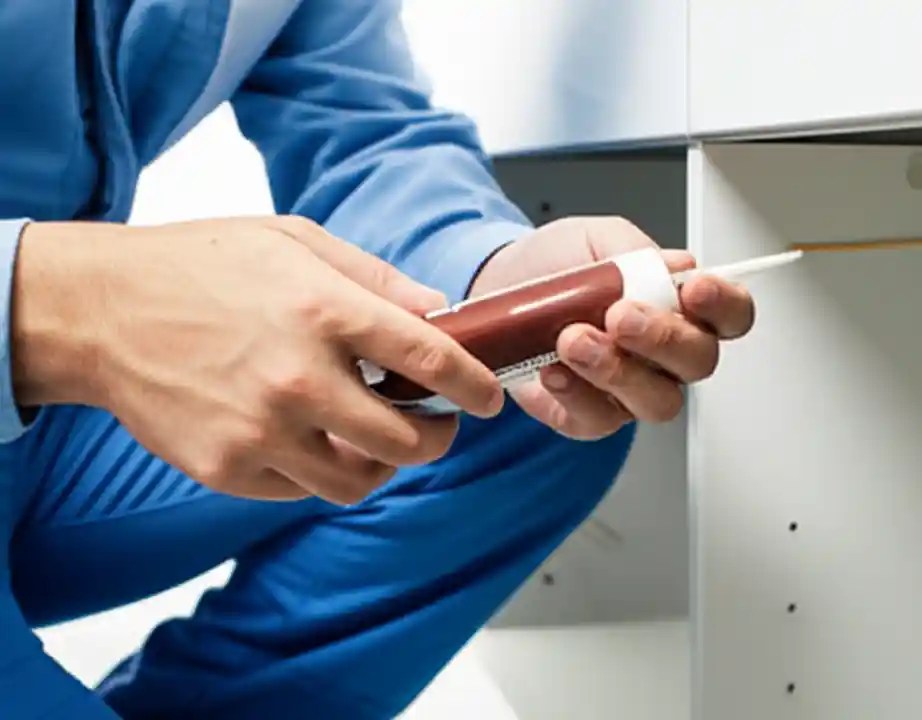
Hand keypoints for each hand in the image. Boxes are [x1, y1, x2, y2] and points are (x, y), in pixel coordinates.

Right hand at [12, 217, 502, 503]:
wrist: (101, 311)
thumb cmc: (201, 266)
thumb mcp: (296, 242)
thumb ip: (376, 280)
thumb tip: (441, 311)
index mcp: (325, 311)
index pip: (432, 362)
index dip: (475, 387)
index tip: (490, 399)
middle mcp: (299, 378)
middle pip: (408, 440)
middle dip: (439, 437)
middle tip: (438, 424)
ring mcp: (261, 431)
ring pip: (360, 479)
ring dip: (383, 463)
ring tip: (378, 436)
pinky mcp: (228, 468)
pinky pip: (303, 489)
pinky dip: (322, 470)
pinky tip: (314, 437)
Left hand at [469, 216, 754, 438]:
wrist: (500, 284)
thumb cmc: (557, 263)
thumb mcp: (597, 238)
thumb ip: (636, 253)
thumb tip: (675, 267)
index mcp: (681, 307)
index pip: (731, 314)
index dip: (724, 306)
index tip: (695, 289)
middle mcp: (666, 355)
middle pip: (699, 362)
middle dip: (664, 339)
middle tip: (619, 315)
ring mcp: (632, 390)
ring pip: (657, 402)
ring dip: (617, 371)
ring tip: (573, 340)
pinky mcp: (590, 416)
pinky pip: (599, 420)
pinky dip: (575, 394)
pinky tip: (552, 369)